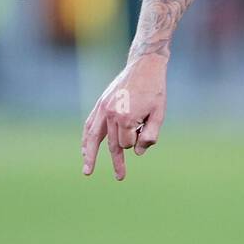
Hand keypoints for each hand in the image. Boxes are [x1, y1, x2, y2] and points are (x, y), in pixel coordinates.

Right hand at [81, 54, 166, 180]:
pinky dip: (86, 139)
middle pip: (114, 144)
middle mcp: (111, 114)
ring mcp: (103, 108)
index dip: (139, 142)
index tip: (146, 129)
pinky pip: (89, 125)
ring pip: (93, 138)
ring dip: (90, 155)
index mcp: (126, 118)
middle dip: (118, 161)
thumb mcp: (159, 114)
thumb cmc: (155, 90)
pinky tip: (84, 150)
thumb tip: (136, 152)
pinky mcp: (100, 103)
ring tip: (88, 171)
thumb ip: (150, 136)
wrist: (144, 66)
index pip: (129, 144)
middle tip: (120, 177)